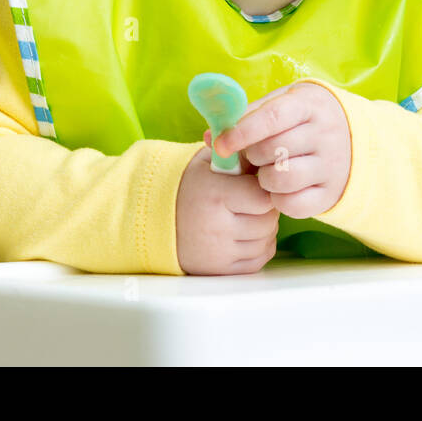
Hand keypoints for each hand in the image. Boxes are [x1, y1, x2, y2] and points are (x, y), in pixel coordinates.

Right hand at [175, 147, 277, 275]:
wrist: (151, 217)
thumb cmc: (186, 185)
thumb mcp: (208, 162)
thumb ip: (240, 156)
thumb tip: (270, 150)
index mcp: (216, 195)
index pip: (264, 197)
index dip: (266, 190)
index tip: (258, 185)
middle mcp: (218, 227)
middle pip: (268, 221)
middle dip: (267, 209)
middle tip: (255, 200)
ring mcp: (219, 252)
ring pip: (266, 241)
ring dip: (265, 229)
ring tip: (248, 215)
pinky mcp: (219, 270)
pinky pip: (258, 260)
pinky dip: (259, 247)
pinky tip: (246, 234)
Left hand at [203, 81, 351, 219]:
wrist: (351, 136)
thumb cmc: (301, 119)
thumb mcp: (280, 105)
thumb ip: (246, 118)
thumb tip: (210, 139)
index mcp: (309, 105)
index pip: (272, 117)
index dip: (241, 132)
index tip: (221, 145)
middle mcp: (326, 134)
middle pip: (274, 149)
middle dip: (253, 156)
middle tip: (255, 155)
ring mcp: (332, 165)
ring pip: (283, 179)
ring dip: (264, 179)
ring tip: (267, 172)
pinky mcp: (331, 193)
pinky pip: (294, 204)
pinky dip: (279, 200)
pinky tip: (280, 189)